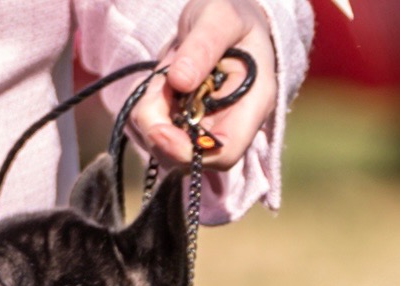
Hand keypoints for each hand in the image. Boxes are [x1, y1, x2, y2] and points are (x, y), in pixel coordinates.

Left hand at [127, 0, 279, 172]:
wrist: (223, 16)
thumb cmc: (229, 13)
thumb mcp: (218, 17)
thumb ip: (203, 46)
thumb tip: (180, 81)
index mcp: (253, 103)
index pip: (226, 152)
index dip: (191, 151)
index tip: (158, 129)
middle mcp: (233, 124)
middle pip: (194, 158)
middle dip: (161, 134)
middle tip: (150, 96)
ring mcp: (210, 127)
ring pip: (170, 151)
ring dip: (150, 121)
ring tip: (159, 81)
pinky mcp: (189, 124)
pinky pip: (158, 135)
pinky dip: (147, 115)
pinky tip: (158, 88)